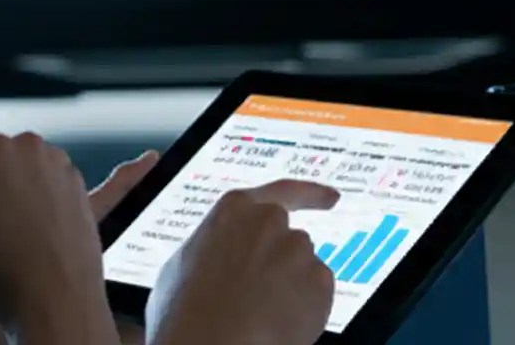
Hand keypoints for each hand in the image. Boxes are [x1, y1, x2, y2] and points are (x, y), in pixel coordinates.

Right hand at [146, 180, 339, 344]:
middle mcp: (271, 221)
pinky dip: (305, 308)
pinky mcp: (319, 281)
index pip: (283, 191)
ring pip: (303, 268)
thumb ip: (214, 245)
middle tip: (261, 293)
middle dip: (281, 262)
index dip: (310, 195)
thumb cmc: (186, 311)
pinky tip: (278, 323)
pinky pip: (317, 294)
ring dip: (290, 286)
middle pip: (289, 238)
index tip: (331, 198)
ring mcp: (298, 250)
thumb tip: (220, 252)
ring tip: (260, 314)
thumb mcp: (183, 264)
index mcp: (235, 209)